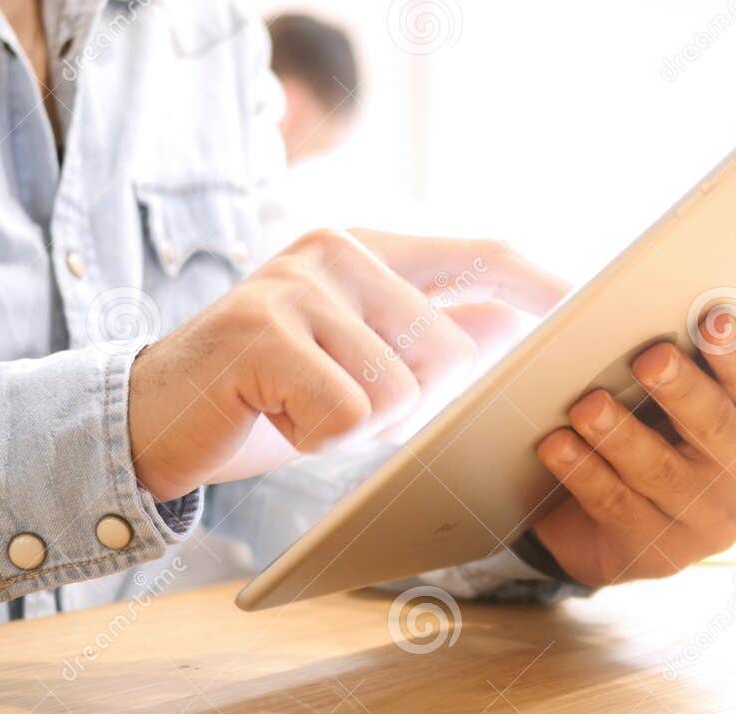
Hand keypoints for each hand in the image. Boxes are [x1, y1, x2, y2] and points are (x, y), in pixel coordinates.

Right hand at [128, 229, 566, 500]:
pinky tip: (274, 419)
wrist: (148, 419)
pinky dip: (317, 438)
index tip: (588, 307)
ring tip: (297, 409)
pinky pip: (349, 413)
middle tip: (334, 407)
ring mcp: (294, 287)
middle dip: (408, 409)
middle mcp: (334, 253)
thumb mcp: (358, 362)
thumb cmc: (264, 396)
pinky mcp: (260, 332)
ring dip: (356, 429)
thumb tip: (511, 323)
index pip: (479, 258)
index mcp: (366, 253)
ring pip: (399, 392)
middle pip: (448, 353)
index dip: (539, 285)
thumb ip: (429, 334)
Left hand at [531, 330, 735, 586]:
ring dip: (622, 436)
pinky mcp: (661, 555)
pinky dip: (584, 473)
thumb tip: (639, 309)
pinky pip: (618, 507)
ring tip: (587, 406)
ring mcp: (710, 524)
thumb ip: (678, 358)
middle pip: (718, 430)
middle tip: (649, 358)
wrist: (610, 516)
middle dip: (682, 391)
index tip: (712, 321)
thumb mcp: (670, 393)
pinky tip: (556, 446)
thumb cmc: (649, 425)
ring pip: (664, 473)